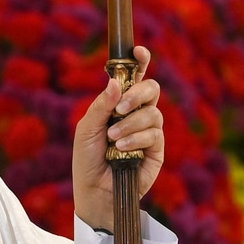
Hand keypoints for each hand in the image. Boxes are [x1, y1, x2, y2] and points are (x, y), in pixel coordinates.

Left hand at [70, 46, 163, 232]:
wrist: (94, 193)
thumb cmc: (87, 161)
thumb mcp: (86, 129)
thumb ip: (101, 106)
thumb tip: (116, 82)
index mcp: (119, 104)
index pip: (134, 77)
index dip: (140, 61)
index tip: (139, 51)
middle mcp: (137, 114)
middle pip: (152, 89)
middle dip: (138, 92)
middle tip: (122, 106)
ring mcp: (149, 132)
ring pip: (153, 112)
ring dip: (131, 123)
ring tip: (113, 138)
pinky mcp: (156, 151)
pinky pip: (154, 134)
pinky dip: (136, 138)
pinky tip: (122, 149)